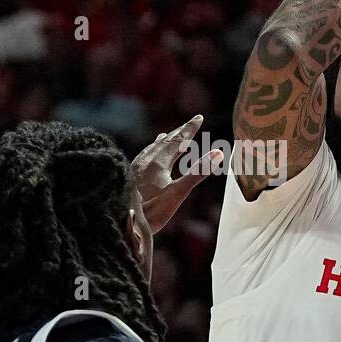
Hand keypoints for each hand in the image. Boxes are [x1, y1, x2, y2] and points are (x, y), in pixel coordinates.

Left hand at [130, 114, 220, 232]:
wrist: (122, 223)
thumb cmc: (152, 212)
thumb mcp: (178, 193)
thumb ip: (198, 172)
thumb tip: (219, 153)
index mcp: (158, 162)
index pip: (177, 140)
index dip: (189, 129)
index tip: (199, 117)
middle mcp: (145, 161)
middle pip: (164, 142)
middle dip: (178, 133)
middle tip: (190, 124)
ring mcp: (134, 169)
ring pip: (151, 150)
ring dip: (163, 142)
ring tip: (166, 136)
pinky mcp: (128, 177)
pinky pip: (142, 157)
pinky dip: (150, 152)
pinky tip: (146, 159)